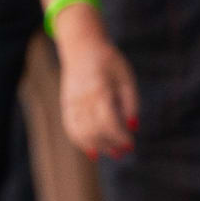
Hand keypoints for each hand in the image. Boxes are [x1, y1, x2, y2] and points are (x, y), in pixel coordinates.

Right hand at [56, 21, 140, 159]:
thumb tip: (133, 127)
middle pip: (95, 131)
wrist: (82, 48)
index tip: (130, 143)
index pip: (109, 122)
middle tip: (124, 151)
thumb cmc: (109, 61)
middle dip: (110, 145)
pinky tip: (93, 150)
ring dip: (97, 146)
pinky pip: (71, 128)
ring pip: (81, 133)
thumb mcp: (126, 78)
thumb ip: (131, 103)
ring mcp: (72, 103)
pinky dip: (81, 142)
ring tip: (112, 152)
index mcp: (100, 90)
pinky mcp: (66, 105)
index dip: (119, 136)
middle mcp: (83, 99)